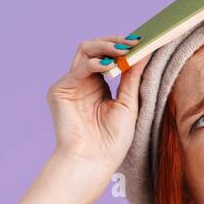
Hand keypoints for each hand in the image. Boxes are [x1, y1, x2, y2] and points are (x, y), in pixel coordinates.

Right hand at [46, 35, 151, 175]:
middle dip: (114, 42)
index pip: (108, 57)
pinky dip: (95, 63)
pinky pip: (79, 68)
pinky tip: (110, 67)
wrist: (93, 162)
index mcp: (98, 87)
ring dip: (106, 47)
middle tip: (134, 42)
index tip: (143, 41)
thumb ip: (132, 77)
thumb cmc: (112, 142)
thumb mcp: (128, 105)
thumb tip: (144, 52)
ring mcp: (70, 85)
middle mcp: (83, 83)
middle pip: (94, 48)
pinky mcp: (60, 90)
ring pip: (85, 51)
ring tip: (124, 51)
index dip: (123, 48)